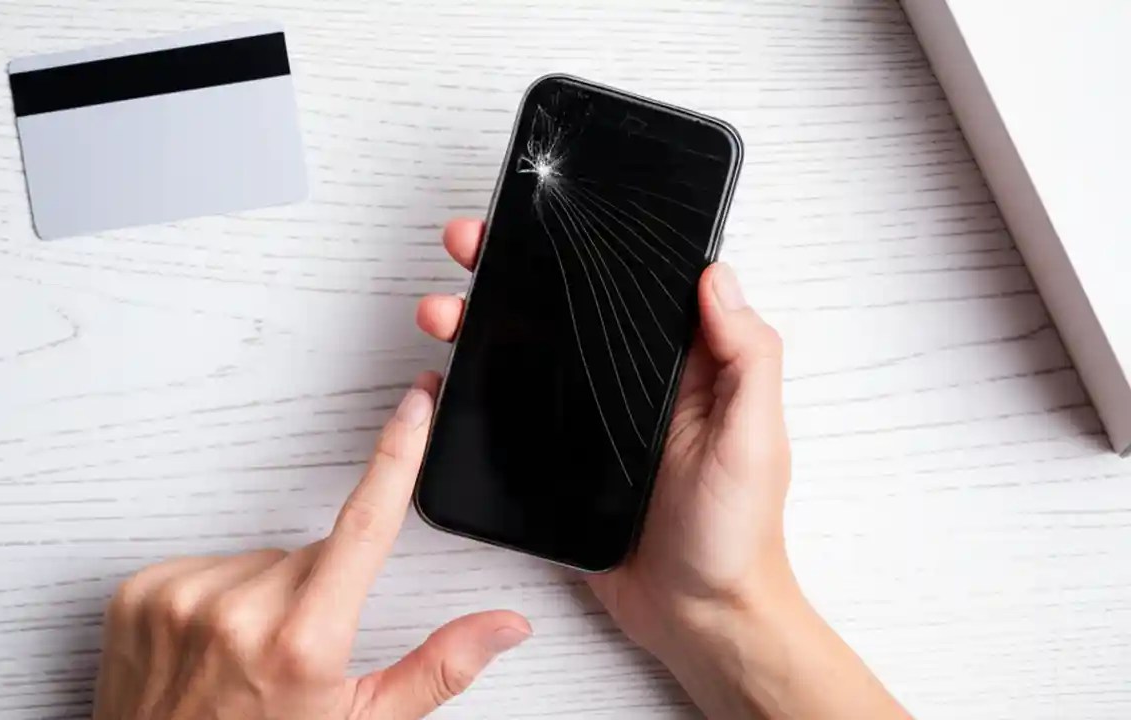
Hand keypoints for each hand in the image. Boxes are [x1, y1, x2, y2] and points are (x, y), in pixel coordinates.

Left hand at [92, 374, 531, 719]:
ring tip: (245, 658)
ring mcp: (181, 596)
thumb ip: (437, 668)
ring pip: (260, 559)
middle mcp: (238, 609)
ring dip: (265, 593)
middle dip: (319, 589)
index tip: (416, 402)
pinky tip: (209, 645)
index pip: (366, 522)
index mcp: (302, 641)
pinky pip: (206, 564)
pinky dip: (216, 594)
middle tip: (296, 654)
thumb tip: (504, 626)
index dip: (398, 453)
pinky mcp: (138, 591)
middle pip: (312, 553)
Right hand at [416, 219, 792, 661]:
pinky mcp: (561, 462)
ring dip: (483, 323)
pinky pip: (515, 411)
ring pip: (530, 354)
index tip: (541, 214)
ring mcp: (594, 421)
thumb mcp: (754, 437)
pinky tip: (449, 374)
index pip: (630, 285)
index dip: (586, 244)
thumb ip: (745, 356)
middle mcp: (633, 383)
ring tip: (440, 310)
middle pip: (567, 309)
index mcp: (682, 363)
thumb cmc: (735, 533)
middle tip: (468, 245)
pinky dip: (479, 388)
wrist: (697, 618)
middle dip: (513, 271)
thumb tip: (716, 273)